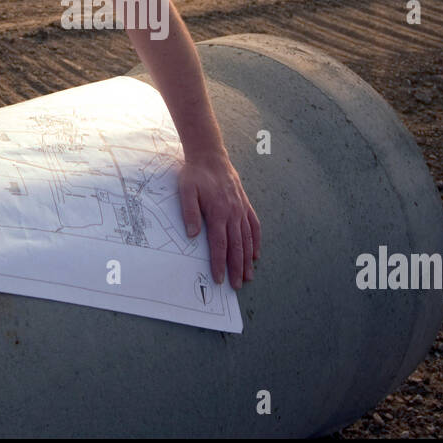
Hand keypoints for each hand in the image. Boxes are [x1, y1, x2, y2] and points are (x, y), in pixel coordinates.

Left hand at [179, 150, 260, 288]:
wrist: (210, 156)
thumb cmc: (195, 175)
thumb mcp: (186, 191)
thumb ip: (190, 213)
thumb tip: (193, 235)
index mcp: (218, 212)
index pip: (220, 244)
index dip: (220, 263)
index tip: (219, 279)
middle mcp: (233, 213)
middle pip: (237, 246)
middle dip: (237, 268)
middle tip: (237, 285)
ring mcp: (241, 209)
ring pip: (247, 239)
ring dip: (248, 260)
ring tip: (249, 276)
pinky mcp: (245, 205)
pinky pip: (254, 225)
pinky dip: (256, 241)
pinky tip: (256, 254)